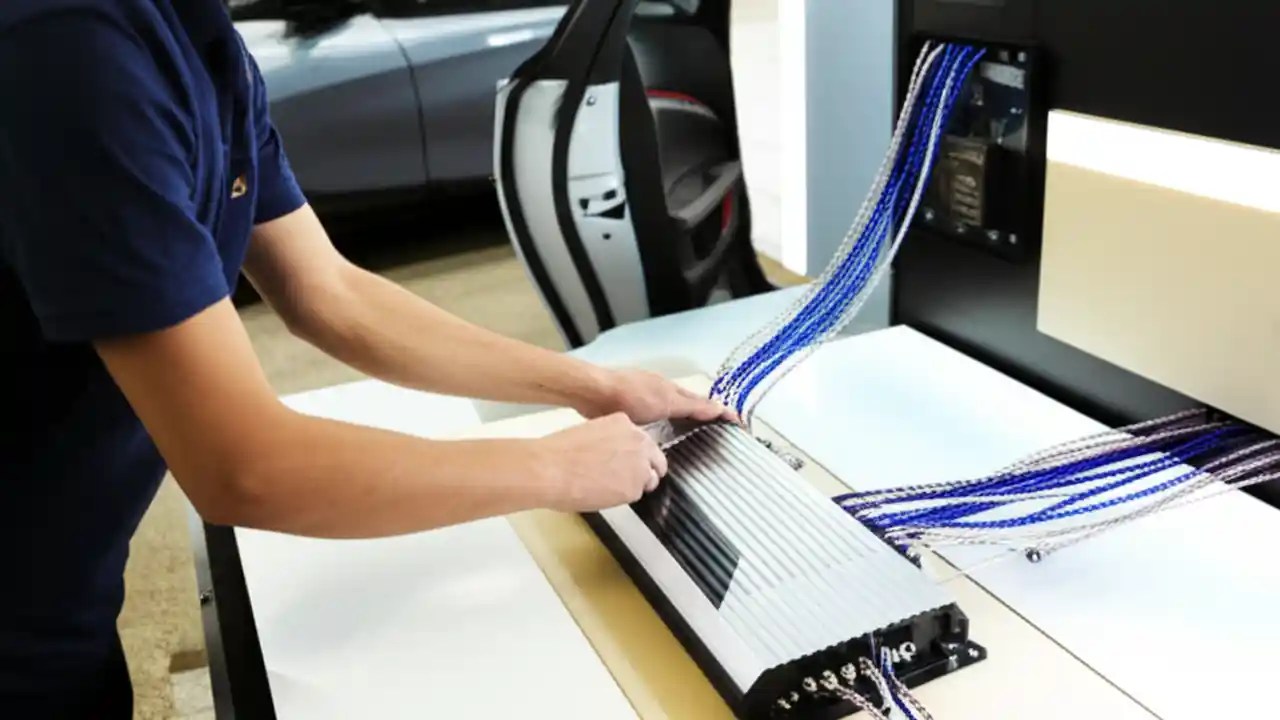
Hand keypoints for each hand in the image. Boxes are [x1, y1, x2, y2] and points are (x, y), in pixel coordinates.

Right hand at [532, 413, 667, 510]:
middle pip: (656, 460)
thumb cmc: (560, 451)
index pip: (643, 442)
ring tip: (610, 488)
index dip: (634, 454)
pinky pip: (634, 495)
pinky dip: (622, 498)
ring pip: (648, 480)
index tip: (624, 462)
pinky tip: (603, 494)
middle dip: (645, 470)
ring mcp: (640, 466)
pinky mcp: (635, 489)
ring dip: (634, 485)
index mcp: (626, 423)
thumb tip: (613, 456)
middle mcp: (639, 442)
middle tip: (625, 479)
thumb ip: (611, 441)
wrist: (551, 469)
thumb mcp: (591, 433)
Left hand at [579, 369, 738, 425]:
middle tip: (717, 427)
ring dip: (684, 415)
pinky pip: (656, 410)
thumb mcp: (664, 403)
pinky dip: (665, 417)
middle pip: (688, 403)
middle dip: (704, 413)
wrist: (594, 392)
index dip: (719, 412)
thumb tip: (717, 408)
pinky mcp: (630, 402)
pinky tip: (659, 427)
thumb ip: (690, 406)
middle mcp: (661, 390)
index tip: (736, 422)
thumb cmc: (629, 398)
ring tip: (693, 430)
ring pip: (671, 406)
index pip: (702, 403)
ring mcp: (645, 394)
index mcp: (672, 391)